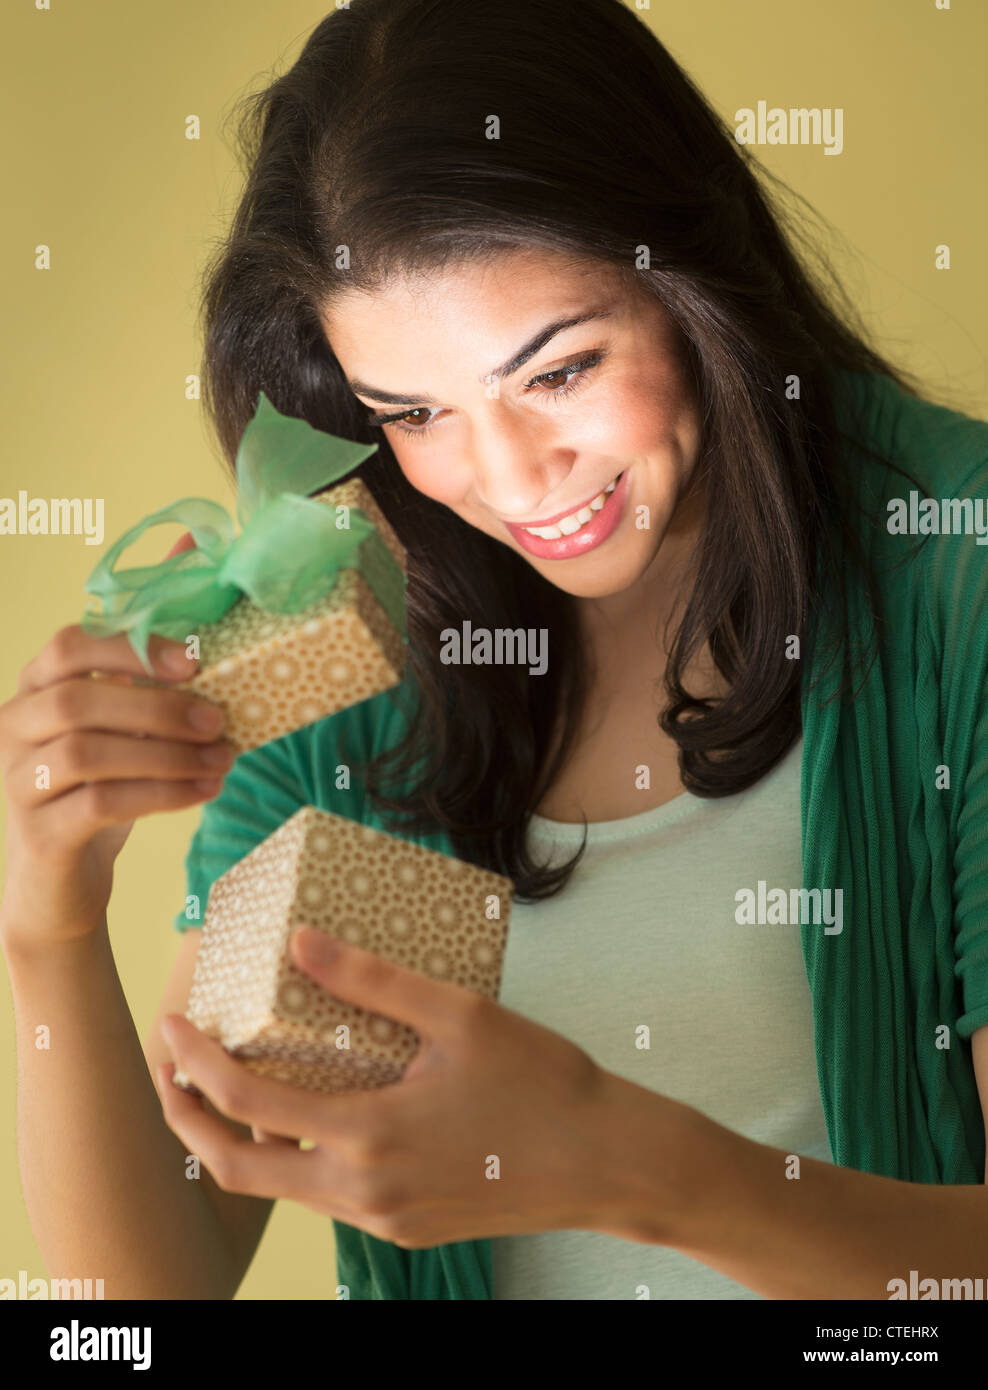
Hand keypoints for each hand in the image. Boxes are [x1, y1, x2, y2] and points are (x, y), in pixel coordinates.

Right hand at [0, 531, 232, 953]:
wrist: (65, 881)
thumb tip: (191, 547)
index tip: (194, 661)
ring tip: (223, 760)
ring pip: (88, 753)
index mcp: (36, 687)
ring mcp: (19, 781)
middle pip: (77, 699)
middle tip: (220, 720)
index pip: (67, 645)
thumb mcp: (127, 722)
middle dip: (159, 707)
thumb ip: (150, 656)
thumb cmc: (104, 784)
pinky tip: (203, 791)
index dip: (131, 648)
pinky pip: (100, 803)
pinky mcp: (40, 833)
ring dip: (167, 754)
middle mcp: (15, 726)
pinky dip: (161, 794)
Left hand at [157, 926, 627, 1247]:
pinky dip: (293, 1160)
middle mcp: (364, 1193)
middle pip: (237, 1171)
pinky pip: (325, 1199)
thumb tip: (301, 942)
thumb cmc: (542, 1084)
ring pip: (280, 1191)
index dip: (196, 1065)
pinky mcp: (406, 1227)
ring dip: (239, 1143)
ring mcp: (383, 1220)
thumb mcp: (460, 1015)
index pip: (247, 1108)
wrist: (607, 1164)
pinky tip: (309, 1115)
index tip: (172, 1025)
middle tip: (172, 1071)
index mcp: (369, 1137)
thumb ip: (374, 982)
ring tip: (228, 1086)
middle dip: (189, 1122)